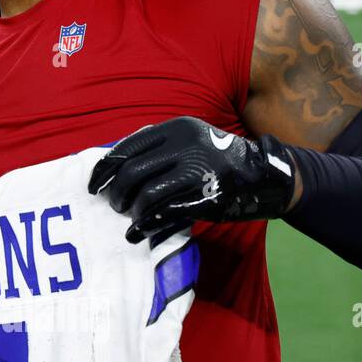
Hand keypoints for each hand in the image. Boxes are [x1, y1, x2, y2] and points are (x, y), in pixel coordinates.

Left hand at [86, 116, 296, 243]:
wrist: (268, 176)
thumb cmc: (217, 160)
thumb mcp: (190, 141)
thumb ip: (157, 149)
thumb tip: (111, 169)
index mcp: (178, 128)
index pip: (127, 148)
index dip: (104, 170)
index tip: (94, 186)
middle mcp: (187, 146)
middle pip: (132, 173)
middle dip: (116, 194)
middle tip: (114, 205)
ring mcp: (200, 172)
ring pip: (146, 195)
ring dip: (131, 211)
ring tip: (129, 217)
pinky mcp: (208, 198)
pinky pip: (166, 214)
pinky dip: (145, 225)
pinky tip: (137, 233)